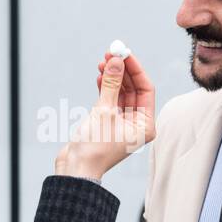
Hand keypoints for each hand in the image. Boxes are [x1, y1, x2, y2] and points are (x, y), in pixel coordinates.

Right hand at [57, 53, 155, 178]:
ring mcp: (123, 123)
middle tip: (112, 53)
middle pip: (134, 89)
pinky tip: (99, 76)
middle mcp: (137, 124)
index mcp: (145, 125)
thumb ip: (111, 84)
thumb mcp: (104, 110)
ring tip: (102, 62)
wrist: (76, 168)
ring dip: (112, 77)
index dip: (135, 69)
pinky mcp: (109, 123)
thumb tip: (116, 61)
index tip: (124, 53)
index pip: (146, 89)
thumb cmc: (94, 147)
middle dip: (122, 71)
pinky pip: (111, 100)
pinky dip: (105, 88)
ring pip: (121, 93)